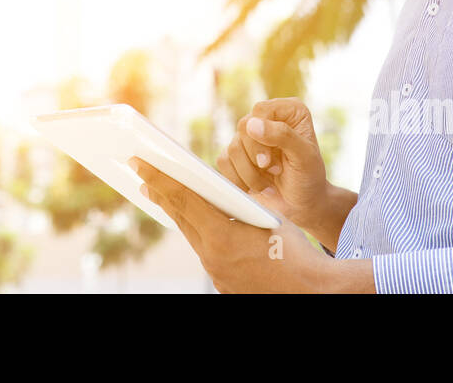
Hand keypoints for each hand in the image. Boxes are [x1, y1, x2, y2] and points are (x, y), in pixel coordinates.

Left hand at [129, 156, 329, 292]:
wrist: (314, 290)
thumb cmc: (296, 249)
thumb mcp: (269, 213)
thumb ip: (240, 201)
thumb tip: (221, 189)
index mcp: (221, 237)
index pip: (182, 199)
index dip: (159, 178)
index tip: (139, 162)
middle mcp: (212, 258)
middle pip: (180, 218)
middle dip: (160, 193)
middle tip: (141, 173)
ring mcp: (216, 274)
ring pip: (192, 236)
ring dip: (178, 214)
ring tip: (161, 196)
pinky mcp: (224, 284)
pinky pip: (207, 253)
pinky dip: (200, 234)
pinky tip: (198, 225)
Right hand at [217, 98, 329, 232]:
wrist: (302, 205)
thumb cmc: (309, 178)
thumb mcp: (305, 157)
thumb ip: (283, 135)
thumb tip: (252, 124)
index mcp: (288, 111)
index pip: (261, 110)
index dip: (262, 135)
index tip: (271, 161)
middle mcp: (267, 119)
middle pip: (243, 127)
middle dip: (256, 158)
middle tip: (275, 171)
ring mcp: (250, 137)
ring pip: (232, 148)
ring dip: (250, 174)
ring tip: (268, 185)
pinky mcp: (236, 155)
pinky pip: (223, 162)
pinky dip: (238, 180)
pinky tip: (255, 188)